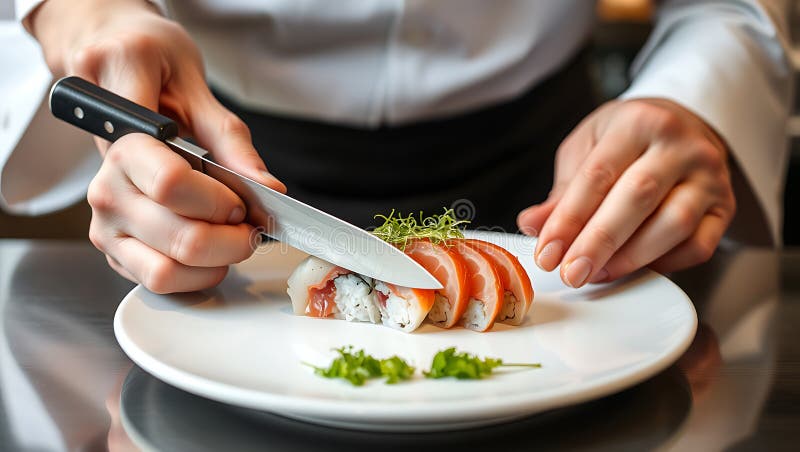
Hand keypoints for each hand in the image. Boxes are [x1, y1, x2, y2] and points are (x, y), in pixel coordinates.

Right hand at [30, 0, 284, 292]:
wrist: (114, 77)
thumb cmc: (156, 80)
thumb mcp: (201, 100)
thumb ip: (234, 148)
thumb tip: (269, 190)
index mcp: (123, 140)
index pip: (173, 185)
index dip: (220, 200)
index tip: (242, 199)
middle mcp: (105, 185)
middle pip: (180, 236)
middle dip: (233, 238)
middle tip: (250, 225)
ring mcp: (102, 219)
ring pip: (166, 269)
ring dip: (217, 262)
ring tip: (233, 239)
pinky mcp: (109, 245)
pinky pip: (155, 281)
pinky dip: (197, 276)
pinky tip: (211, 253)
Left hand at [517, 98, 735, 287]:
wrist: (680, 125)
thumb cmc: (626, 138)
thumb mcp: (587, 148)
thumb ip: (562, 190)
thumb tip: (533, 224)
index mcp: (639, 121)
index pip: (598, 176)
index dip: (568, 219)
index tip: (547, 253)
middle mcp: (681, 146)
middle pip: (638, 198)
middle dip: (599, 243)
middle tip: (571, 273)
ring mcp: (709, 177)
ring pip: (674, 224)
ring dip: (631, 258)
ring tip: (597, 274)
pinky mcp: (724, 207)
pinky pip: (698, 245)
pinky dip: (665, 264)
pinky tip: (634, 268)